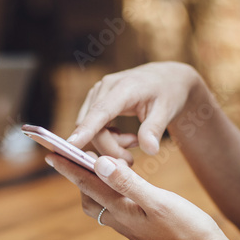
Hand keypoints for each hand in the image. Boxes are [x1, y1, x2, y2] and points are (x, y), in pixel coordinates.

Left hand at [47, 152, 238, 239]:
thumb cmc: (188, 231)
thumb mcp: (159, 202)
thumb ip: (128, 184)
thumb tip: (99, 165)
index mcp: (122, 212)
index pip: (87, 185)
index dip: (68, 167)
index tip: (50, 153)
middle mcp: (123, 221)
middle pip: (90, 197)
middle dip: (79, 176)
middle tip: (76, 156)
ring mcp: (134, 227)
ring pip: (104, 204)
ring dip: (98, 185)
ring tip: (101, 166)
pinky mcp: (145, 229)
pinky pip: (120, 208)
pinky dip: (116, 192)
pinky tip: (128, 185)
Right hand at [67, 62, 205, 162]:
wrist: (166, 79)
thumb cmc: (168, 93)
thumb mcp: (167, 111)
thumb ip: (155, 130)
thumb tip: (150, 150)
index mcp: (124, 88)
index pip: (101, 111)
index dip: (86, 129)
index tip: (72, 145)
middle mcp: (105, 87)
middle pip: (94, 127)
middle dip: (110, 149)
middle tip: (131, 159)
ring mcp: (97, 93)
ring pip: (91, 129)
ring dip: (110, 144)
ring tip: (134, 143)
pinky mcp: (95, 100)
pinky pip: (93, 126)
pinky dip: (107, 137)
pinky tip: (126, 137)